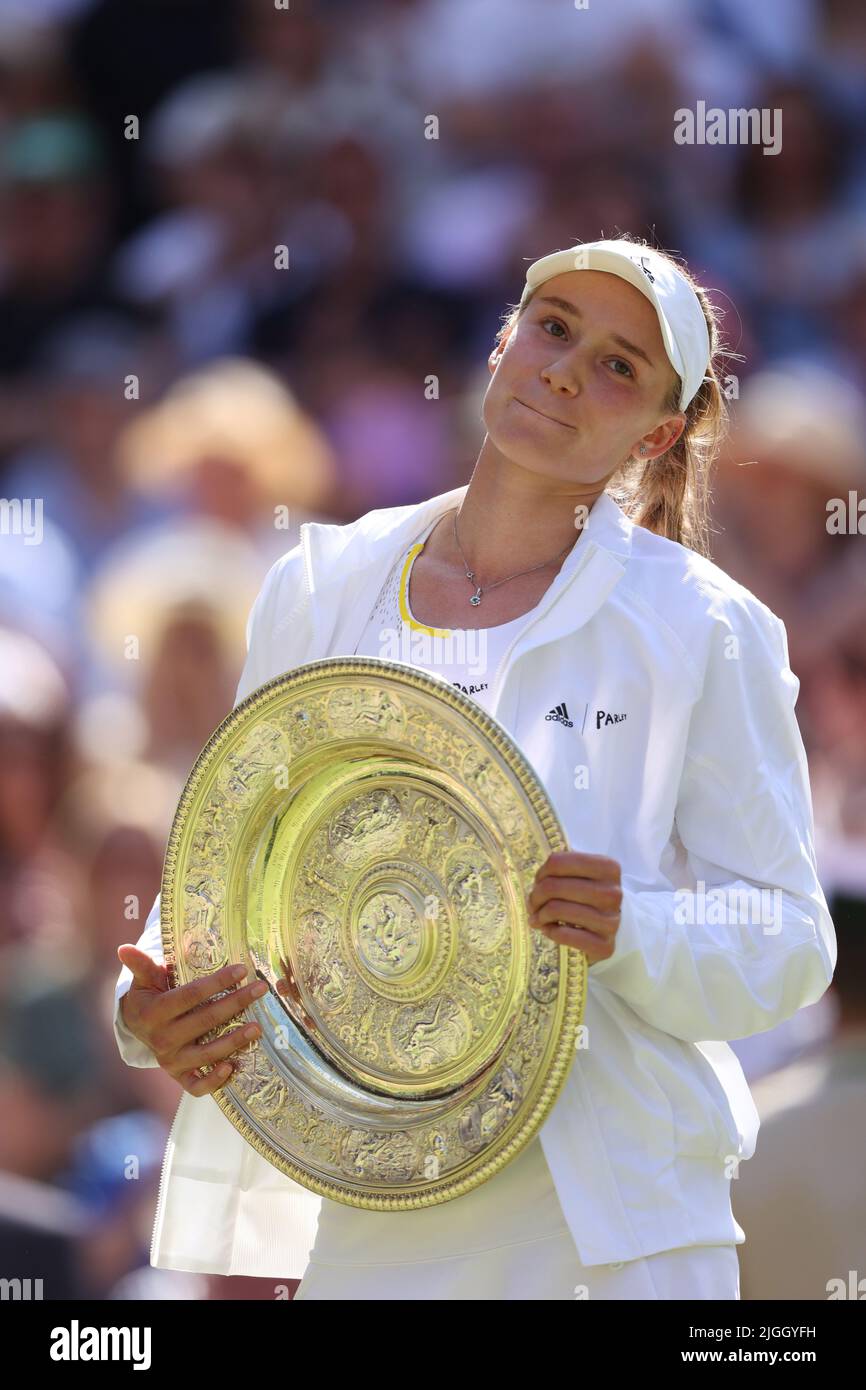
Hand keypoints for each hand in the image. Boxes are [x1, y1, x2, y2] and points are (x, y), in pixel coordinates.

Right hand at [116, 945, 266, 1095]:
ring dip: (234, 1041)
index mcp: (154, 1012)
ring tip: (258, 1027)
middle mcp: (162, 1039)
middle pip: (205, 1021)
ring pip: (206, 1053)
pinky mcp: (178, 1076)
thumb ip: (141, 965)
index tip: (241, 970)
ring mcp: (170, 1061)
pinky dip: (214, 1081)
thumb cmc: (149, 997)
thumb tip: (123, 948)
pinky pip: (197, 1085)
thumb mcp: (145, 980)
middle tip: (260, 989)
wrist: (138, 1028)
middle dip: (236, 1003)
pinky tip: (233, 1066)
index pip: (191, 995)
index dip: (217, 982)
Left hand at [527, 851, 621, 964]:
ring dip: (540, 915)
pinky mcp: (604, 945)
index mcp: (608, 868)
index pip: (557, 862)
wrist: (613, 929)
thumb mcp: (583, 875)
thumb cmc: (590, 897)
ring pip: (556, 909)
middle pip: (553, 886)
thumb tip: (537, 883)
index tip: (539, 882)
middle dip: (535, 896)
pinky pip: (563, 934)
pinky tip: (550, 930)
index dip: (541, 873)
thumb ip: (561, 870)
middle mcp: (613, 893)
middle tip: (533, 904)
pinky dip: (550, 932)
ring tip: (538, 918)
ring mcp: (611, 921)